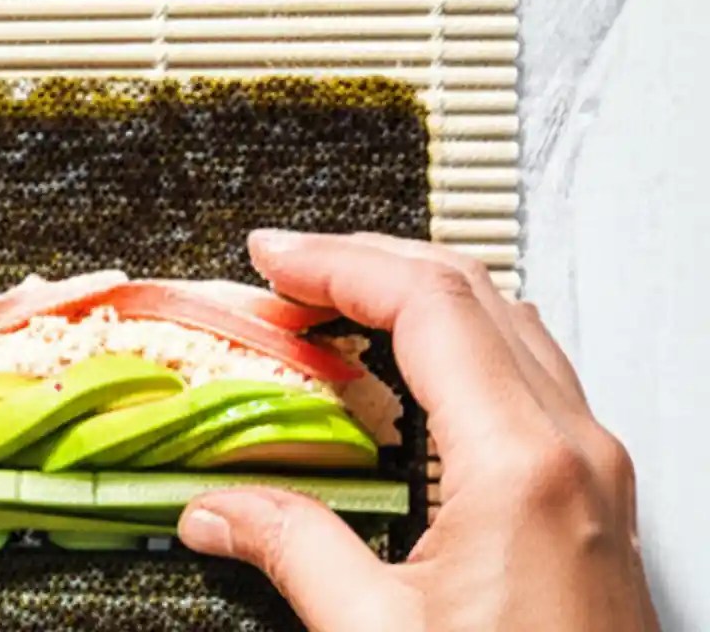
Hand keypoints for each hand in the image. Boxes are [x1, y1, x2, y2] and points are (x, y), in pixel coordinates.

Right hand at [178, 231, 658, 630]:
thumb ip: (292, 553)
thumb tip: (218, 511)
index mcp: (520, 466)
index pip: (425, 302)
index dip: (337, 262)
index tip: (272, 258)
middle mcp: (573, 448)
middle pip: (470, 289)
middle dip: (368, 260)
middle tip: (287, 269)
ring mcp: (594, 466)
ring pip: (505, 321)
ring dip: (415, 292)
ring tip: (334, 303)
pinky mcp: (592, 492)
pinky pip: (526, 370)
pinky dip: (455, 339)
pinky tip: (407, 369)